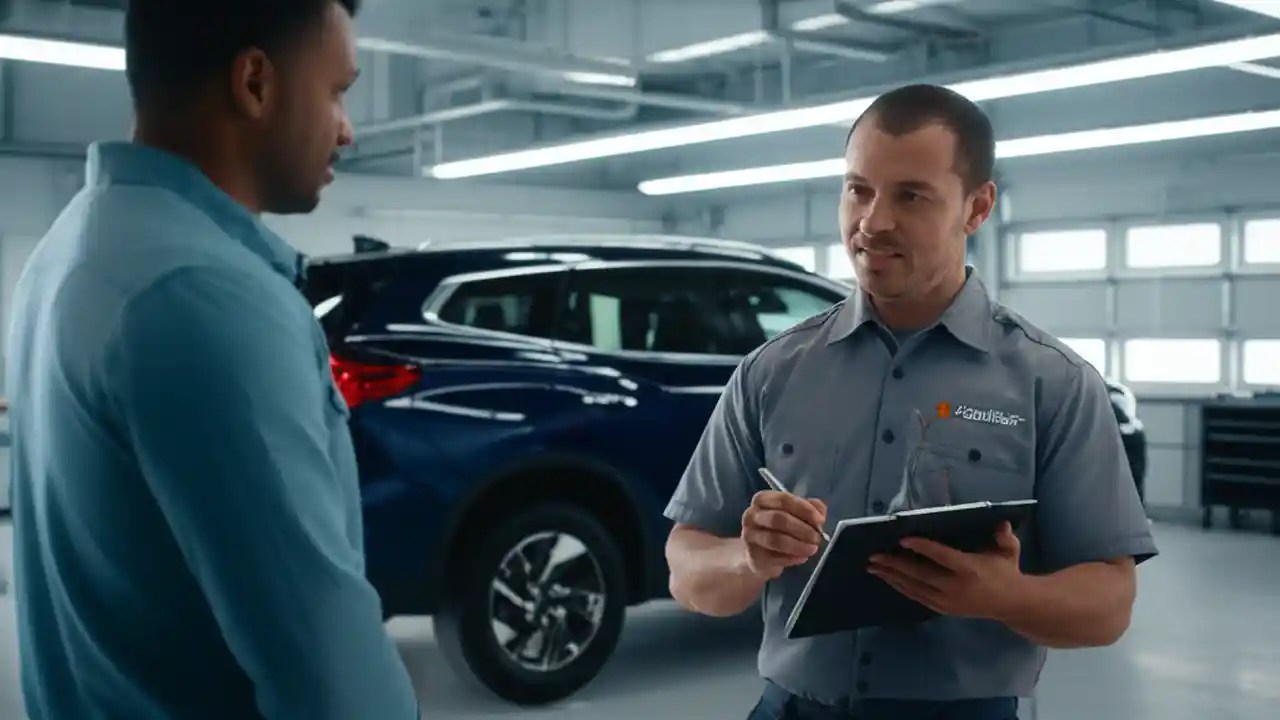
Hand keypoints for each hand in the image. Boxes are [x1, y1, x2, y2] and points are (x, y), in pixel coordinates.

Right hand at [741, 491, 827, 579]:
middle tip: (817, 537)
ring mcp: (749, 536)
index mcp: (763, 500)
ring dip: (798, 545)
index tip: (820, 520)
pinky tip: (802, 558)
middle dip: (802, 529)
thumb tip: (820, 512)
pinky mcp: (752, 556)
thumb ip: (809, 509)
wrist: (760, 556)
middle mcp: (751, 515)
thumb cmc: (780, 530)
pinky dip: (792, 558)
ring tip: (812, 549)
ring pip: (775, 539)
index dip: (804, 509)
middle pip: (778, 518)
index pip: (784, 499)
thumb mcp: (795, 515)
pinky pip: (775, 557)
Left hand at [867, 521, 1024, 620]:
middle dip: (895, 564)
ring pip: (914, 587)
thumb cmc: (1006, 572)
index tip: (902, 539)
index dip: (922, 547)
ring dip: (892, 576)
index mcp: (969, 569)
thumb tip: (1002, 523)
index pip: (941, 556)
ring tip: (873, 567)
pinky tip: (889, 579)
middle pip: (920, 574)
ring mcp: (948, 601)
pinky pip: (918, 597)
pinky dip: (902, 588)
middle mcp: (955, 586)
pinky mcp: (943, 609)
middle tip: (874, 555)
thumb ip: (1005, 537)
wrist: (1012, 605)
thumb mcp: (1009, 552)